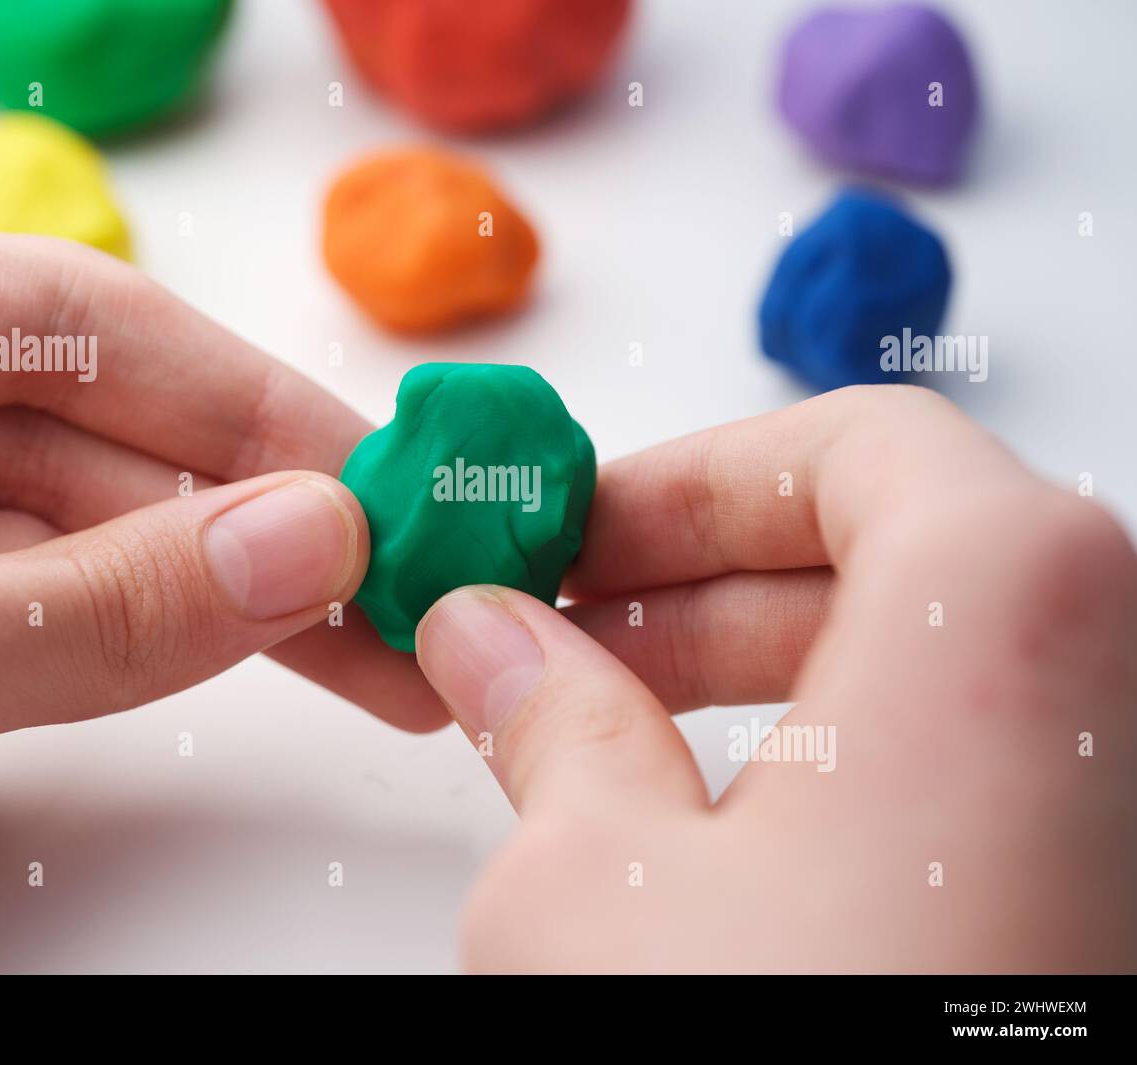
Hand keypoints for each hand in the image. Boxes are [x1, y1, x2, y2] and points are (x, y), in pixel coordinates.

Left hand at [0, 211, 446, 863]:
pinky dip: (107, 662)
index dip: (250, 403)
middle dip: (249, 533)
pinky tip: (220, 671)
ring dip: (203, 610)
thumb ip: (83, 607)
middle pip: (90, 444)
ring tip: (363, 660)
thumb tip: (308, 545)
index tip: (383, 487)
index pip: (78, 324)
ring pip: (65, 548)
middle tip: (403, 601)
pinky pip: (12, 626)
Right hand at [415, 386, 1136, 971]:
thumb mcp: (597, 886)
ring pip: (933, 663)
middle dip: (705, 582)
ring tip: (617, 726)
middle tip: (570, 627)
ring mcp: (1123, 798)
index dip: (693, 479)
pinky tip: (724, 827)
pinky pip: (972, 766)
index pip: (854, 445)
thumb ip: (542, 718)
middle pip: (894, 547)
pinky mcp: (1098, 896)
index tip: (583, 534)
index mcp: (1012, 613)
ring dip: (763, 673)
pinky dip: (840, 763)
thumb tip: (488, 637)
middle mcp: (1120, 687)